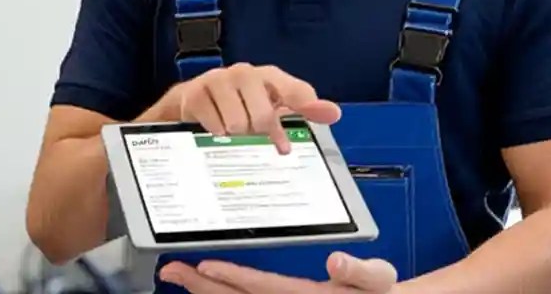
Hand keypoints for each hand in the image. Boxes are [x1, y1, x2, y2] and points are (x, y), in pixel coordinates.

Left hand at [159, 252, 397, 292]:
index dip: (232, 277)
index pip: (264, 288)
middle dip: (203, 287)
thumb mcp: (378, 279)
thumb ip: (361, 271)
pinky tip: (205, 288)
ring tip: (179, 277)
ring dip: (205, 293)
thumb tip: (337, 260)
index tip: (203, 267)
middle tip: (172, 271)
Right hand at [173, 63, 340, 152]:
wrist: (195, 98)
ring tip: (231, 126)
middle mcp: (245, 74)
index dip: (307, 107)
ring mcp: (219, 80)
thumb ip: (304, 108)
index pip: (295, 91)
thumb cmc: (240, 103)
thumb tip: (333, 112)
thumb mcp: (272, 104)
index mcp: (269, 76)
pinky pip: (214, 125)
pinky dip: (216, 132)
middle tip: (252, 131)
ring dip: (235, 133)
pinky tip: (215, 125)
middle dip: (258, 131)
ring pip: (237, 124)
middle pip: (263, 117)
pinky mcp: (196, 92)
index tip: (322, 121)